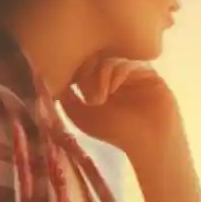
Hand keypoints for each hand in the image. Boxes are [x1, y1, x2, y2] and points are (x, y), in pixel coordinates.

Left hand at [58, 56, 183, 160]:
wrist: (149, 144)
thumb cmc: (116, 133)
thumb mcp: (81, 115)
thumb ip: (66, 97)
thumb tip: (50, 77)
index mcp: (103, 82)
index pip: (86, 63)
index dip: (75, 68)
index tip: (68, 83)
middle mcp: (119, 75)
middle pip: (98, 57)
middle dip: (87, 70)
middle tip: (83, 91)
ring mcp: (135, 73)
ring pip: (112, 59)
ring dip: (100, 75)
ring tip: (99, 98)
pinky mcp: (150, 74)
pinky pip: (130, 63)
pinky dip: (117, 73)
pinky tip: (111, 91)